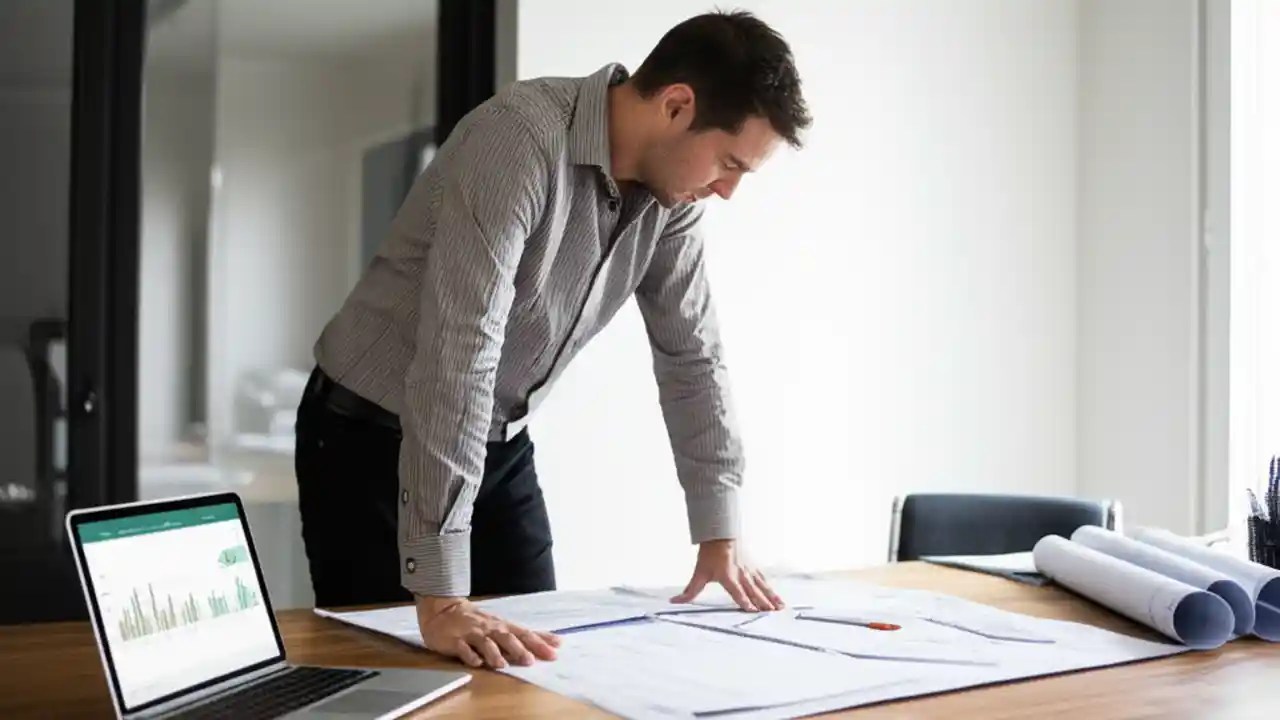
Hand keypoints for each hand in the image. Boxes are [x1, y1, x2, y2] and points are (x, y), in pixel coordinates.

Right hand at [415, 595, 560, 668]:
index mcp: (502, 626)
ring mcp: (472, 634)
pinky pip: (463, 649)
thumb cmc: (477, 622)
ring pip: (485, 643)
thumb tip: (553, 641)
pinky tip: (476, 662)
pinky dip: (470, 656)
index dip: (540, 641)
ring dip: (494, 653)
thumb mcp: (501, 625)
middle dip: (519, 649)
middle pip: (507, 638)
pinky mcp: (455, 640)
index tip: (555, 649)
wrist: (443, 610)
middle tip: (531, 661)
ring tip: (502, 665)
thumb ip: (524, 635)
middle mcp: (490, 629)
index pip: (525, 633)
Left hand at [670, 539, 783, 611]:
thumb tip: (675, 601)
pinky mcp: (753, 567)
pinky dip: (770, 589)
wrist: (720, 534)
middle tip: (771, 613)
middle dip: (762, 603)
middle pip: (753, 591)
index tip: (752, 610)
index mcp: (728, 577)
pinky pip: (764, 580)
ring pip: (762, 586)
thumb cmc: (709, 554)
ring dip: (771, 597)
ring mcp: (749, 570)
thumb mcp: (699, 573)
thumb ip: (690, 591)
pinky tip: (776, 597)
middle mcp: (741, 575)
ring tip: (780, 608)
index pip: (737, 592)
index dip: (744, 602)